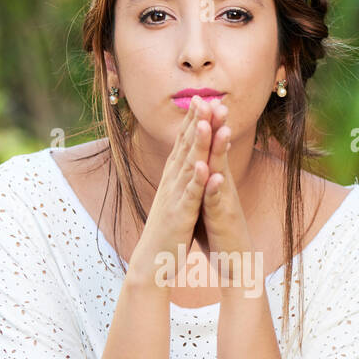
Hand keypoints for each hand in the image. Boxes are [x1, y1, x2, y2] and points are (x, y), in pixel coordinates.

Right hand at [127, 95, 213, 287]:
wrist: (152, 261)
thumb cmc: (166, 230)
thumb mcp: (174, 198)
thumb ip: (179, 178)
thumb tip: (184, 159)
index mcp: (172, 178)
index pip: (183, 144)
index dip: (192, 120)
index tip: (201, 98)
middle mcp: (171, 183)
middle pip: (185, 148)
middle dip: (196, 122)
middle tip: (204, 97)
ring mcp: (175, 198)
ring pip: (188, 167)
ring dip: (197, 145)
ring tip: (206, 122)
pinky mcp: (180, 216)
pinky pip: (191, 197)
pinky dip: (198, 182)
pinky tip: (205, 167)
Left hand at [198, 100, 253, 259]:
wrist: (235, 262)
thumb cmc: (219, 231)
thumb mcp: (210, 200)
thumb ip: (206, 180)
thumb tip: (200, 160)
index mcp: (216, 180)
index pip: (211, 147)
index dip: (206, 125)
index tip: (201, 100)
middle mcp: (223, 186)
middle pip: (220, 152)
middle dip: (217, 127)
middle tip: (216, 101)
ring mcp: (225, 202)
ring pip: (222, 172)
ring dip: (220, 151)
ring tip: (220, 129)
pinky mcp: (224, 220)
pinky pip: (218, 203)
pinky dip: (216, 190)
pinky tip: (216, 177)